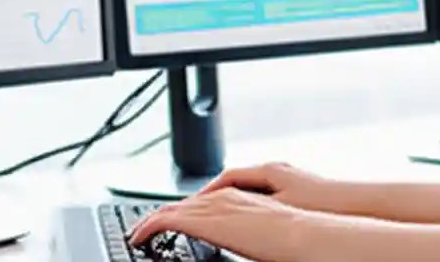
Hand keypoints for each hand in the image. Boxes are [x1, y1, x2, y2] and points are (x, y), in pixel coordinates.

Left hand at [127, 188, 308, 261]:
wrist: (301, 234)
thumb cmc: (292, 236)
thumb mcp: (265, 231)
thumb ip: (248, 232)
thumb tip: (247, 242)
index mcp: (237, 198)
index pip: (201, 203)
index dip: (183, 212)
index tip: (172, 224)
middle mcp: (222, 197)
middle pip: (182, 203)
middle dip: (162, 215)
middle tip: (146, 228)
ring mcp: (212, 205)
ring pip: (170, 209)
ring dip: (152, 220)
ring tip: (138, 232)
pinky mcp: (204, 220)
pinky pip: (166, 220)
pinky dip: (149, 226)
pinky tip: (139, 237)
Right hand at [197, 162, 340, 212]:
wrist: (356, 202)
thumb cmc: (322, 202)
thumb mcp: (278, 208)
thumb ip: (252, 208)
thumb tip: (228, 213)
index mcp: (269, 171)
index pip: (227, 176)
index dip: (207, 191)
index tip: (193, 204)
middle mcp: (278, 170)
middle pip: (237, 180)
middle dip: (217, 194)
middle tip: (199, 210)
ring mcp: (289, 178)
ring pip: (252, 187)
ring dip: (235, 199)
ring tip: (221, 215)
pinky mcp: (299, 188)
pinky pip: (267, 194)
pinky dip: (253, 204)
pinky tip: (253, 219)